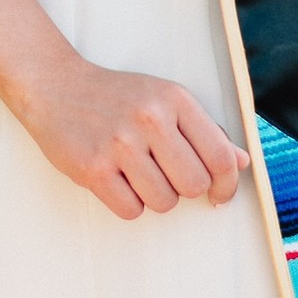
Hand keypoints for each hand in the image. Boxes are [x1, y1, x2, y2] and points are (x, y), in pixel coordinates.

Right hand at [16, 54, 249, 223]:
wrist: (55, 86)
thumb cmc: (116, 97)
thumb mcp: (165, 100)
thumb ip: (205, 131)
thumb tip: (242, 163)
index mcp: (175, 99)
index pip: (220, 156)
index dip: (227, 185)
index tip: (219, 195)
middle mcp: (150, 118)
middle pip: (194, 185)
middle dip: (184, 189)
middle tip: (166, 176)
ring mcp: (119, 144)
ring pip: (164, 202)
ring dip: (154, 197)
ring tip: (137, 174)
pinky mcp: (92, 168)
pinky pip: (131, 210)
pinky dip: (128, 203)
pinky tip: (118, 181)